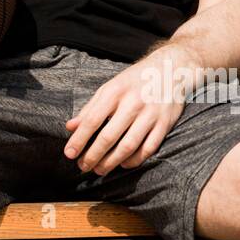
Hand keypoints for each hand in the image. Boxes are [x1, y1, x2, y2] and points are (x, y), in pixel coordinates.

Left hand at [63, 46, 194, 174]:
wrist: (171, 69)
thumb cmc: (134, 81)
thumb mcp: (110, 88)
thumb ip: (90, 108)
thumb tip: (70, 127)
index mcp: (115, 92)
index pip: (92, 120)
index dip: (79, 139)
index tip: (69, 154)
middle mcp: (132, 103)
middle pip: (109, 136)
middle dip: (93, 155)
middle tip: (83, 166)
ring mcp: (150, 115)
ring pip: (128, 146)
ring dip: (111, 162)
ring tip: (99, 170)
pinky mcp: (165, 124)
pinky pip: (148, 148)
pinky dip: (134, 160)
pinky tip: (123, 164)